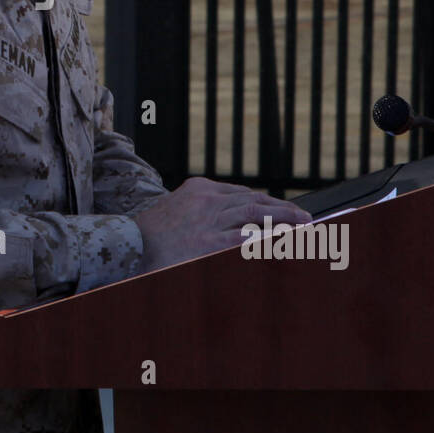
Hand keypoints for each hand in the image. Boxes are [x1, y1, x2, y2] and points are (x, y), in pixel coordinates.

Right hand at [131, 177, 311, 273]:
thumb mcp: (178, 210)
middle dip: (283, 209)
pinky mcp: (209, 242)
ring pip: (257, 215)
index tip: (282, 209)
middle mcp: (208, 199)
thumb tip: (234, 222)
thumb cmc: (151, 233)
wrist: (128, 244)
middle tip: (305, 217)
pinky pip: (247, 239)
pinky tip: (285, 240)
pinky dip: (268, 239)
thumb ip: (203, 210)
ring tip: (304, 225)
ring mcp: (209, 220)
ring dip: (284, 220)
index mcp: (200, 188)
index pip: (243, 192)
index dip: (267, 201)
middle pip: (255, 200)